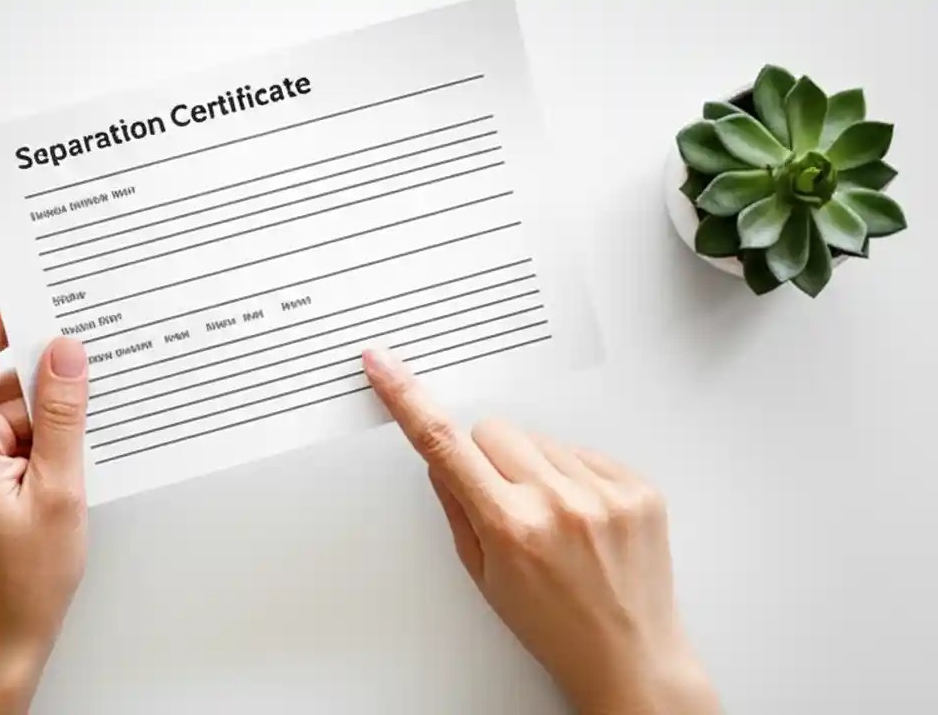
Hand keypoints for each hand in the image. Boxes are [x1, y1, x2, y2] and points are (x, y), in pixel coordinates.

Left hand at [0, 311, 89, 714]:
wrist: (3, 637)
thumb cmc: (24, 581)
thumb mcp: (59, 489)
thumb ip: (63, 415)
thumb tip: (65, 352)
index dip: (12, 321)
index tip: (53, 308)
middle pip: (0, 382)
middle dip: (49, 385)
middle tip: (94, 395)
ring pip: (9, 412)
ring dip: (49, 422)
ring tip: (80, 458)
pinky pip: (8, 439)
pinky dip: (40, 445)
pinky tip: (68, 469)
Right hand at [362, 348, 718, 714]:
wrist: (629, 656)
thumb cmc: (554, 626)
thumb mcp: (485, 576)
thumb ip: (457, 510)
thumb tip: (441, 459)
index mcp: (510, 527)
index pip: (443, 446)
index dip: (407, 399)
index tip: (384, 365)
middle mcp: (558, 503)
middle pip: (494, 430)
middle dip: (487, 457)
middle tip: (503, 501)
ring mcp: (603, 493)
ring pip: (540, 438)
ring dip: (536, 468)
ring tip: (554, 520)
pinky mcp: (638, 488)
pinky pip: (585, 451)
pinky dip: (576, 476)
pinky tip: (584, 519)